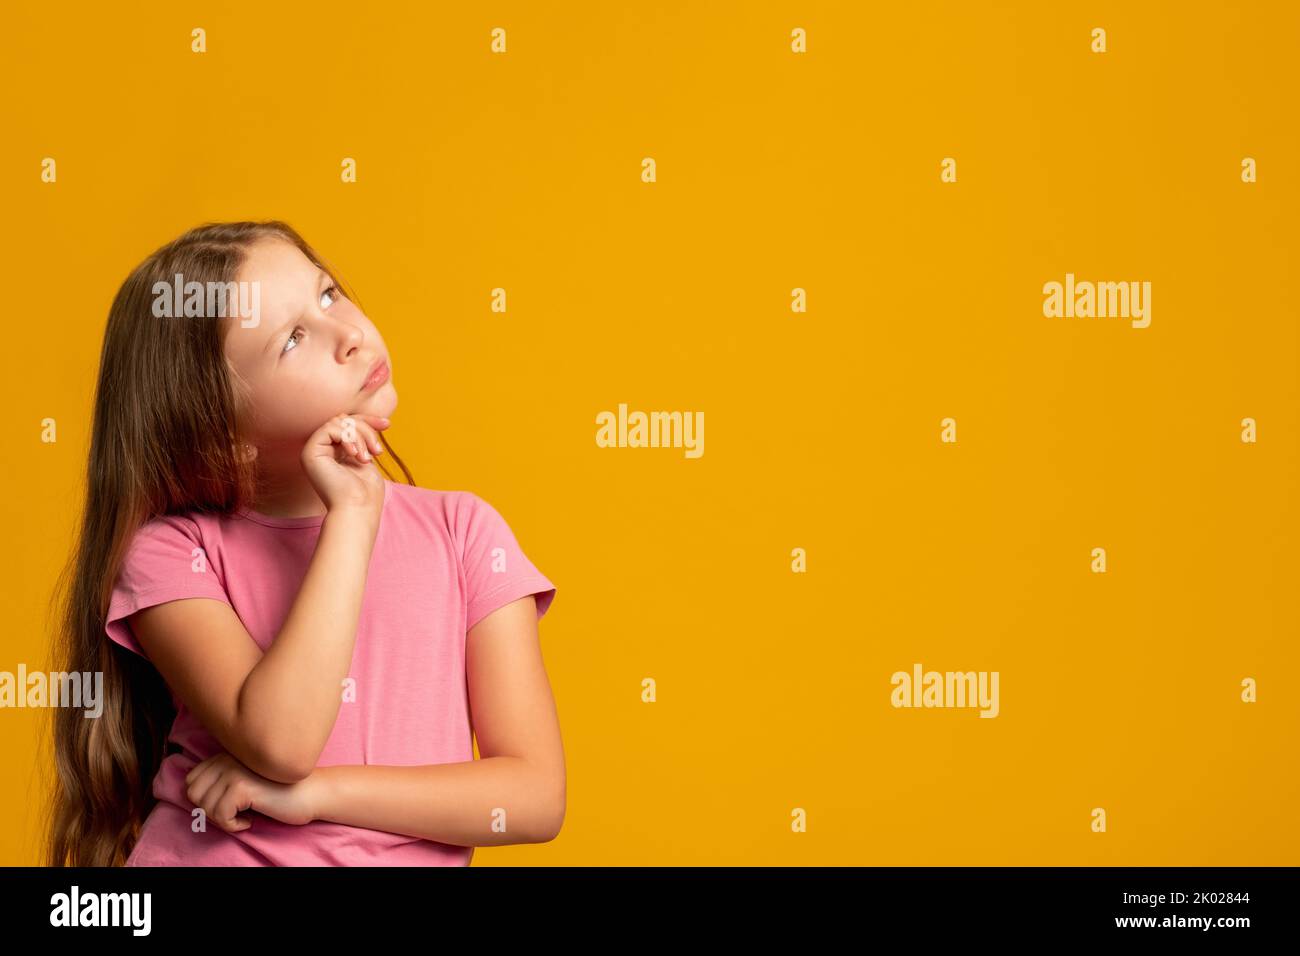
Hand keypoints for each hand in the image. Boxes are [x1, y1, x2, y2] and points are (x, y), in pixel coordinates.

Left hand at [184, 752, 318, 831]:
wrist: (308, 794)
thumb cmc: (277, 792)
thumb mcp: (243, 781)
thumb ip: (220, 780)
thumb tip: (191, 795)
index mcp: (225, 755)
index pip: (191, 781)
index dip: (206, 800)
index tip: (228, 805)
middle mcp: (227, 759)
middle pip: (194, 794)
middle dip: (211, 811)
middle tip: (234, 814)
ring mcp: (233, 772)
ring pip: (205, 808)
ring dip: (224, 820)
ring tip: (244, 816)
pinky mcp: (241, 787)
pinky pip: (220, 816)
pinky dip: (233, 826)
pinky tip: (249, 821)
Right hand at [300, 412, 390, 517]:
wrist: (357, 509)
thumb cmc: (365, 492)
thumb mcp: (367, 457)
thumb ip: (363, 438)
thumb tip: (373, 420)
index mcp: (333, 451)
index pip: (348, 424)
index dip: (368, 420)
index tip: (387, 424)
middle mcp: (321, 449)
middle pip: (344, 420)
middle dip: (366, 429)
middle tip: (377, 451)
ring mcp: (313, 450)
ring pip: (339, 422)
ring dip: (360, 436)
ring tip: (367, 458)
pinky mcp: (310, 452)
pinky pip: (330, 428)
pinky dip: (348, 438)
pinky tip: (355, 455)